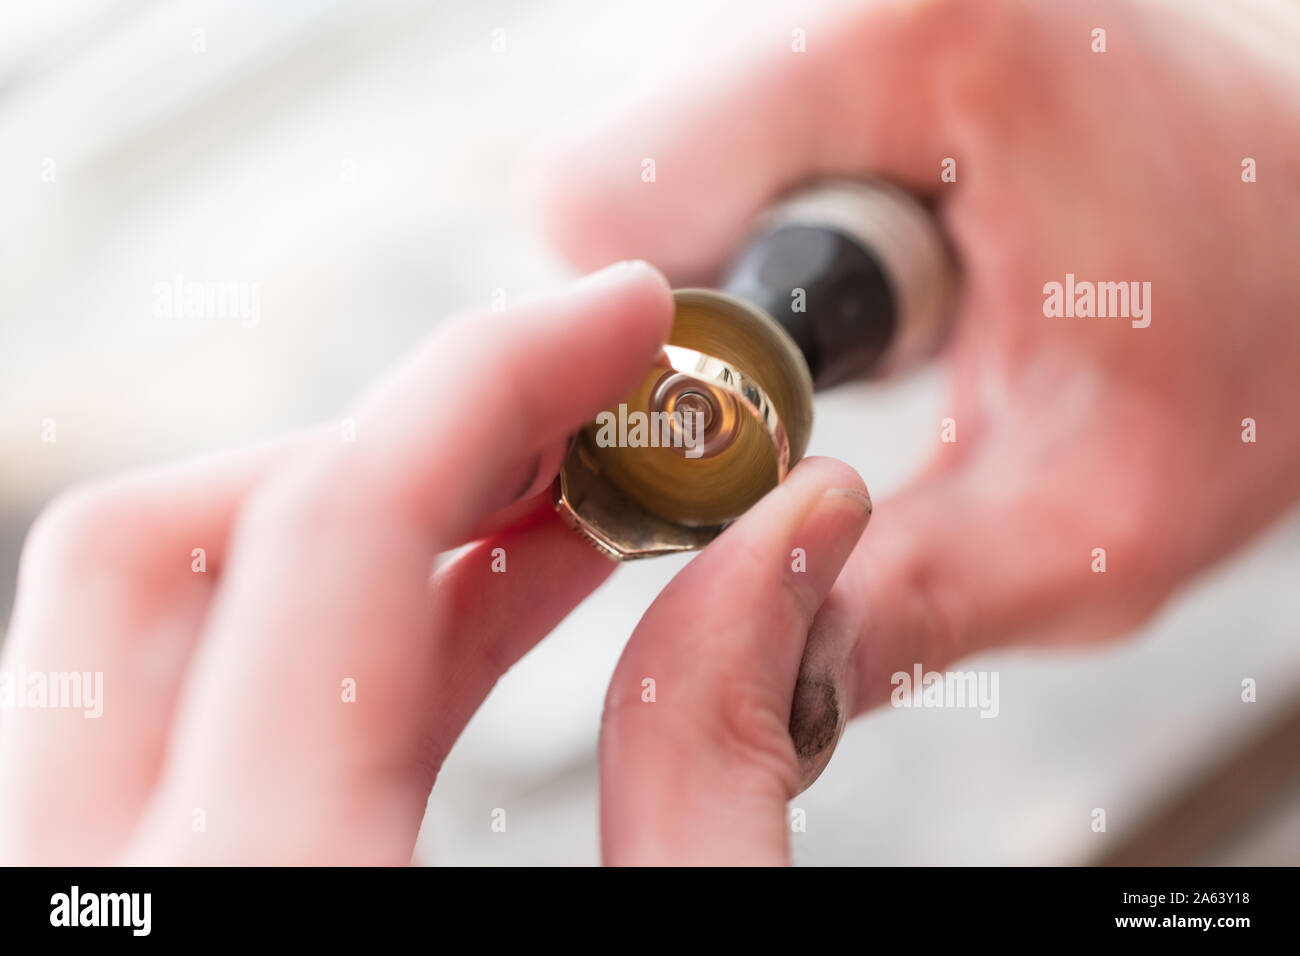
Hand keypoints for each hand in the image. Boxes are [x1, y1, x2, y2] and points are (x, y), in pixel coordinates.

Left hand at [0, 262, 673, 863]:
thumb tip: (775, 549)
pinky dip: (339, 636)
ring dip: (367, 527)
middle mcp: (113, 893)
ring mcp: (102, 893)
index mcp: (247, 893)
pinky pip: (185, 717)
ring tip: (547, 501)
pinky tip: (477, 612)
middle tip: (565, 415)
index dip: (492, 380)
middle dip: (390, 439)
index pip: (330, 535)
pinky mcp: (148, 893)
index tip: (614, 323)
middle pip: (157, 540)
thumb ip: (707, 771)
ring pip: (150, 620)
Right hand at [541, 0, 1299, 718]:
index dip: (660, 352)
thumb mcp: (1102, 517)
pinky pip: (723, 158)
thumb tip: (749, 676)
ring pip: (667, 175)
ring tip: (905, 325)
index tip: (764, 424)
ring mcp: (849, 4)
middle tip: (849, 389)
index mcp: (919, 60)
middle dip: (704, 327)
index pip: (611, 204)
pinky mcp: (851, 38)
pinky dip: (775, 242)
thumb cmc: (1271, 327)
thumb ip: (911, 604)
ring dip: (748, 288)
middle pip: (623, 191)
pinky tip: (899, 273)